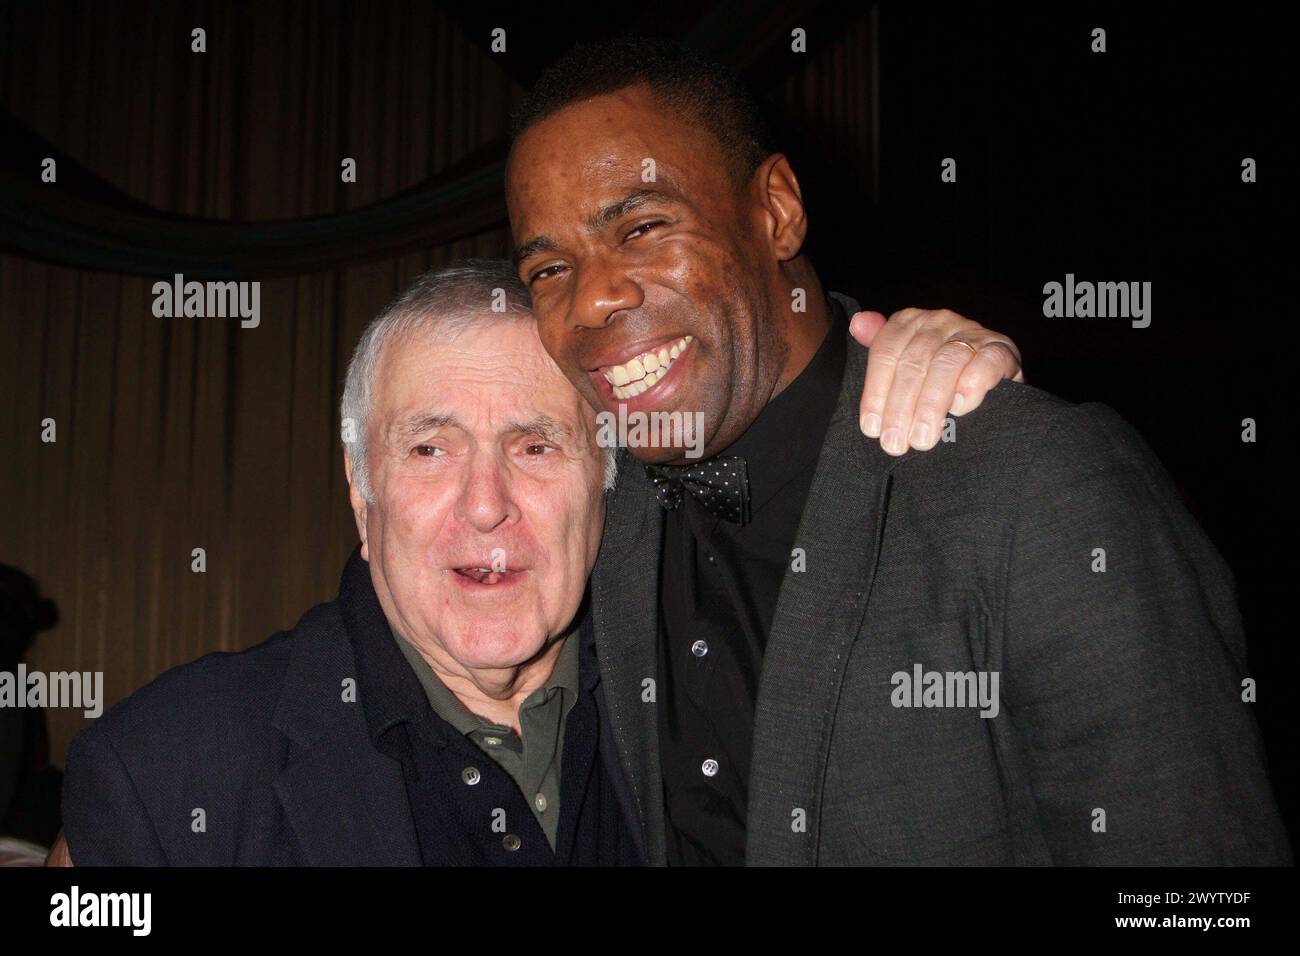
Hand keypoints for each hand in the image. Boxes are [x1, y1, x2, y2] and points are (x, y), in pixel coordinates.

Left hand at [850, 308, 1023, 454]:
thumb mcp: (906, 364)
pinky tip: (959, 410)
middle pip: (913, 363)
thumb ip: (883, 351)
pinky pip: (985, 364)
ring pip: (945, 365)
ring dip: (930, 406)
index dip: (876, 393)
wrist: (992, 381)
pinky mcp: (1002, 349)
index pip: (886, 353)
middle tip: (894, 442)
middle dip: (900, 407)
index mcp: (910, 322)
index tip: (872, 428)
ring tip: (921, 439)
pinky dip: (970, 387)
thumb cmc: (938, 378)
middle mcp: (940, 321)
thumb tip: (857, 324)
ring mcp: (973, 332)